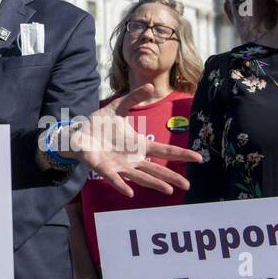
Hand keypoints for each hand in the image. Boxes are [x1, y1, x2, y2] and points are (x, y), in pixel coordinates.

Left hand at [62, 83, 202, 197]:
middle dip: (171, 176)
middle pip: (155, 168)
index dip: (181, 154)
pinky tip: (130, 193)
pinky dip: (122, 184)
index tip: (198, 157)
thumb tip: (151, 86)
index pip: (164, 150)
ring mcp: (119, 165)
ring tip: (168, 190)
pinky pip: (114, 177)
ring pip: (139, 176)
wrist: (79, 133)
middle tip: (188, 185)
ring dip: (153, 183)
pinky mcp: (103, 168)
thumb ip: (134, 98)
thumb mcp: (118, 107)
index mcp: (139, 144)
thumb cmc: (101, 124)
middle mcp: (132, 158)